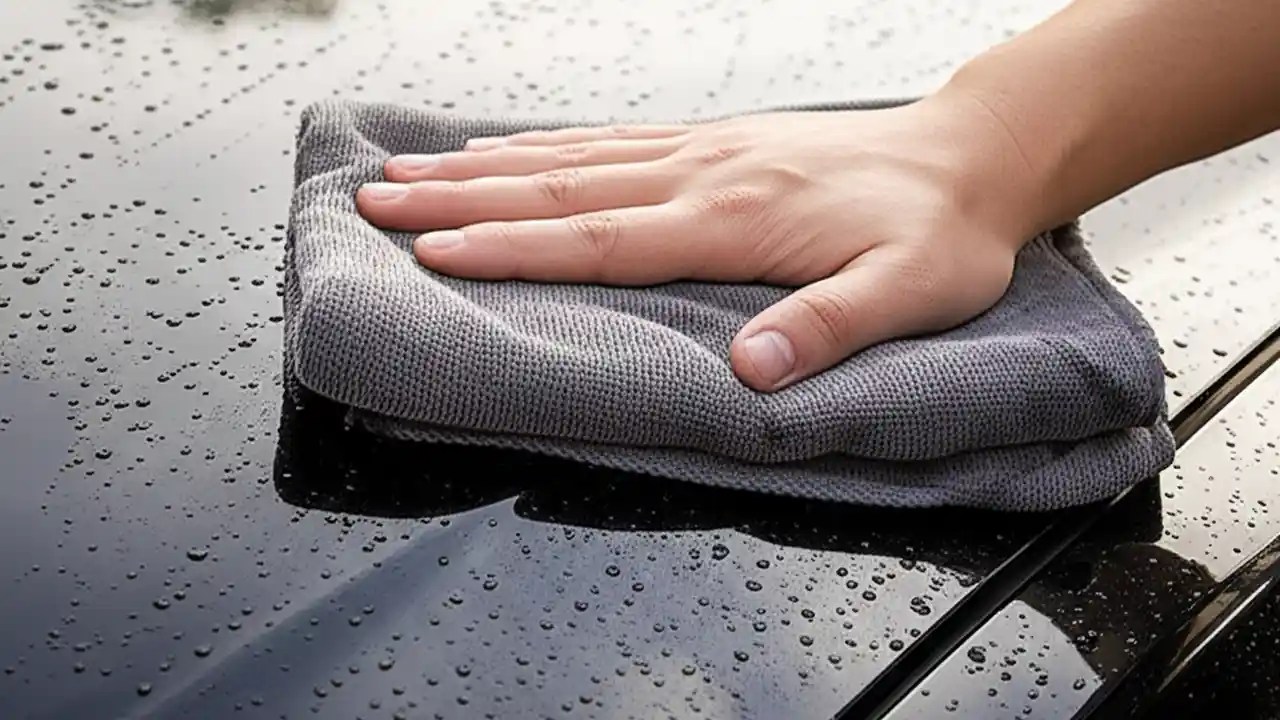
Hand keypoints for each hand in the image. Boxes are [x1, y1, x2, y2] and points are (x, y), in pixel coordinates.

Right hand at [356, 92, 1042, 391]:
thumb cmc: (938, 233)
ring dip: (486, 166)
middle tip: (377, 202)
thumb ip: (827, 328)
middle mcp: (702, 174)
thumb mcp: (908, 292)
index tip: (434, 252)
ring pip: (572, 156)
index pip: (599, 237)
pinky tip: (508, 148)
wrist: (970, 156)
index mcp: (733, 217)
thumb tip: (750, 371)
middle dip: (462, 199)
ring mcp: (702, 151)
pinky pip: (610, 138)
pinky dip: (546, 143)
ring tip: (411, 171)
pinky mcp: (712, 143)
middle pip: (560, 188)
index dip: (512, 247)